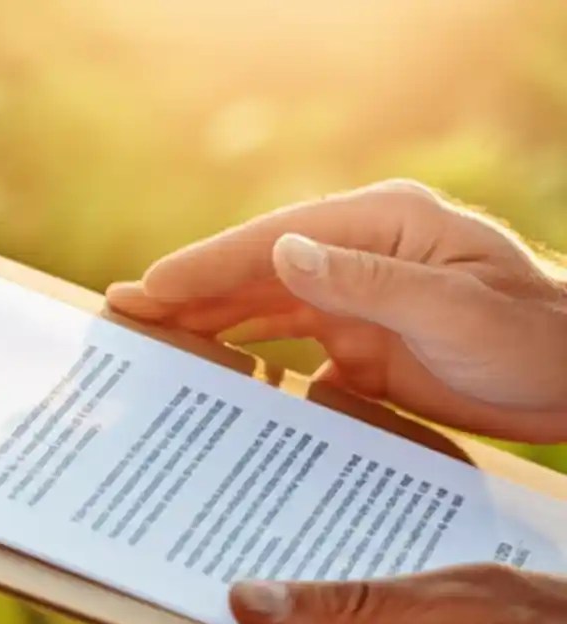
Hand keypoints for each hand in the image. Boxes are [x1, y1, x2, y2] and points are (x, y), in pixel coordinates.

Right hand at [106, 179, 566, 442]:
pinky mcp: (361, 342)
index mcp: (379, 224)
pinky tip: (213, 372)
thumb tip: (283, 250)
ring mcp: (356, 298)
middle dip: (189, 291)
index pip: (272, 241)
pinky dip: (247, 357)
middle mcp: (357, 255)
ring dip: (208, 322)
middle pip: (256, 270)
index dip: (206, 265)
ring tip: (150, 340)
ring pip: (262, 305)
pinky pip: (289, 345)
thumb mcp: (454, 308)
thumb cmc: (535, 337)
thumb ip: (367, 280)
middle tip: (124, 312)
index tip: (148, 289)